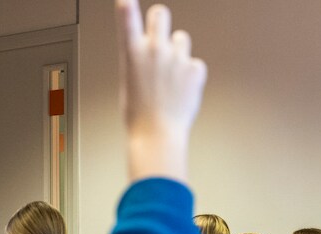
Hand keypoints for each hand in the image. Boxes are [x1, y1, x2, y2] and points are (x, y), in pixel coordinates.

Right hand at [116, 0, 206, 181]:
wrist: (157, 134)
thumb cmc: (139, 114)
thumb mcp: (130, 82)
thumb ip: (141, 60)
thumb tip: (151, 50)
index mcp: (132, 54)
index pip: (127, 19)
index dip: (127, 6)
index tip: (126, 0)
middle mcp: (155, 50)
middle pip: (161, 14)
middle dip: (160, 19)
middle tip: (159, 26)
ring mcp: (177, 58)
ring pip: (182, 39)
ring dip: (177, 51)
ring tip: (171, 74)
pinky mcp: (194, 69)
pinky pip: (194, 63)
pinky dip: (189, 75)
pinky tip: (181, 89)